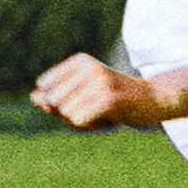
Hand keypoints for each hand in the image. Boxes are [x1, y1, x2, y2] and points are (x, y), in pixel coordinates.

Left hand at [30, 52, 165, 130]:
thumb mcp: (83, 97)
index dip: (59, 101)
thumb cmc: (116, 102)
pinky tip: (109, 119)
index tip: (85, 98)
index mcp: (81, 61)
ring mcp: (99, 82)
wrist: (154, 101)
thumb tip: (33, 99)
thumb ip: (55, 98)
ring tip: (104, 113)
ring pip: (65, 113)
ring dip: (82, 121)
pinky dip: (90, 126)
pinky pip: (78, 121)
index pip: (45, 86)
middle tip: (95, 108)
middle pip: (53, 101)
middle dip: (68, 113)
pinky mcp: (108, 99)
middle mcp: (88, 67)